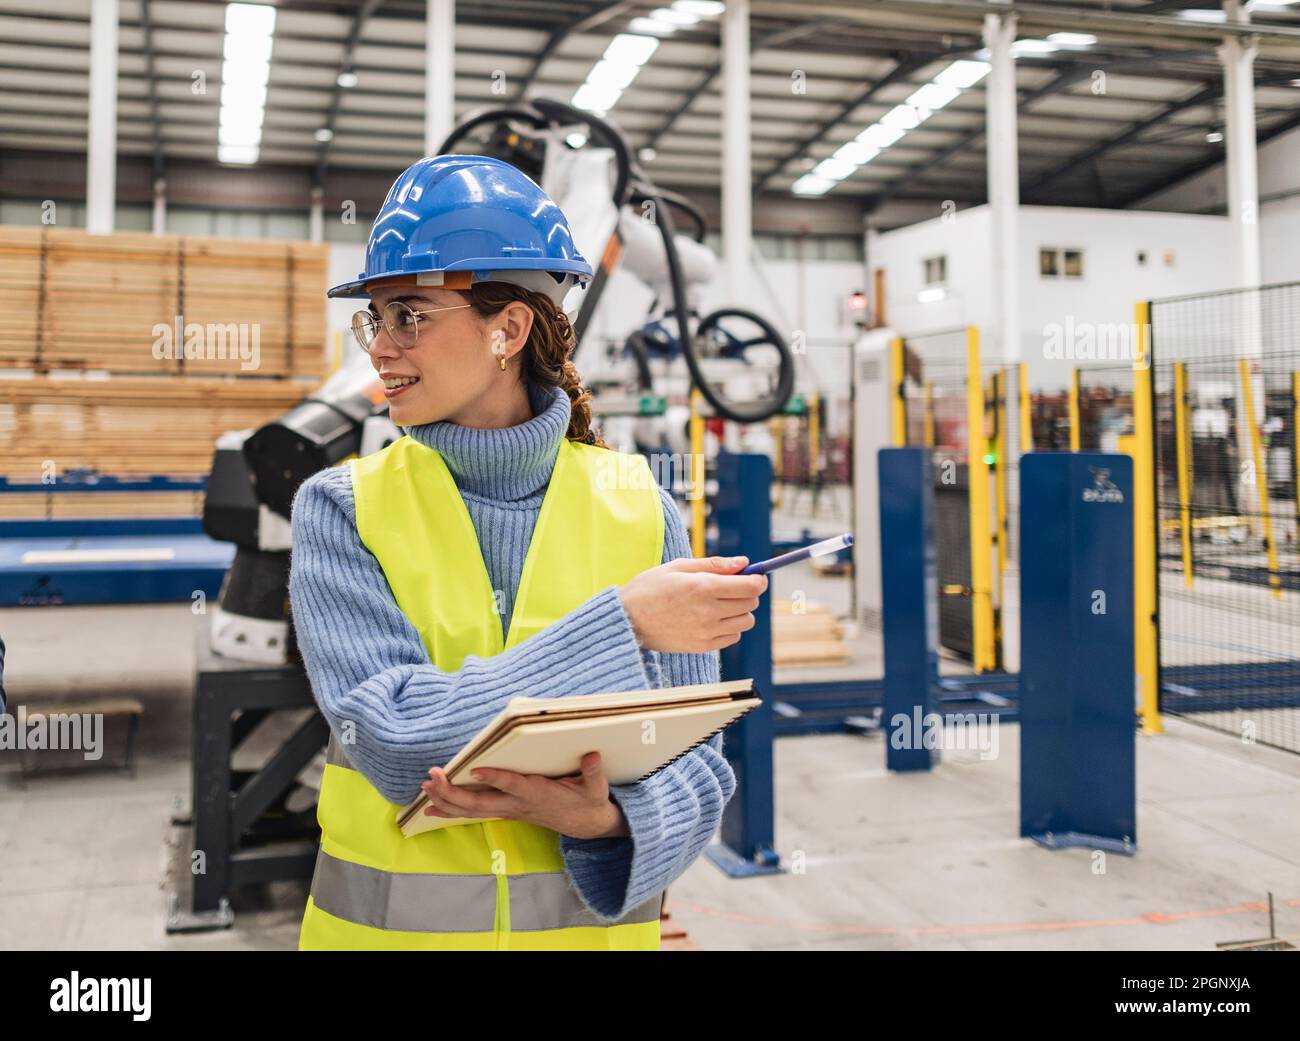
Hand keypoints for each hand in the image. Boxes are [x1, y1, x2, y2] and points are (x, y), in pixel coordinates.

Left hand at [420, 751, 629, 839]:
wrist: (586, 825)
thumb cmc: (589, 801)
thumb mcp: (596, 788)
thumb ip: (593, 773)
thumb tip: (592, 755)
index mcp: (538, 794)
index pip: (513, 785)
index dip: (495, 777)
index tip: (475, 768)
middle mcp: (518, 805)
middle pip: (481, 802)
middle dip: (454, 792)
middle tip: (433, 777)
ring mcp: (509, 810)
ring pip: (472, 809)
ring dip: (446, 800)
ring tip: (425, 788)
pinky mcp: (505, 811)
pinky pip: (473, 813)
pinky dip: (450, 810)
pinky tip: (430, 807)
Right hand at [618, 555, 767, 652]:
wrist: (627, 620)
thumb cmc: (650, 588)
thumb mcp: (678, 566)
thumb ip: (715, 564)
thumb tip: (745, 563)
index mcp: (703, 587)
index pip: (750, 587)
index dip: (758, 579)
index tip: (755, 576)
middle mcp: (708, 612)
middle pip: (751, 603)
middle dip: (747, 592)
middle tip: (731, 586)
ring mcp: (706, 632)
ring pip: (745, 621)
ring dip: (740, 611)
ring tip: (720, 603)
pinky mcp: (702, 646)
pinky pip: (733, 637)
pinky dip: (729, 627)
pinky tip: (712, 618)